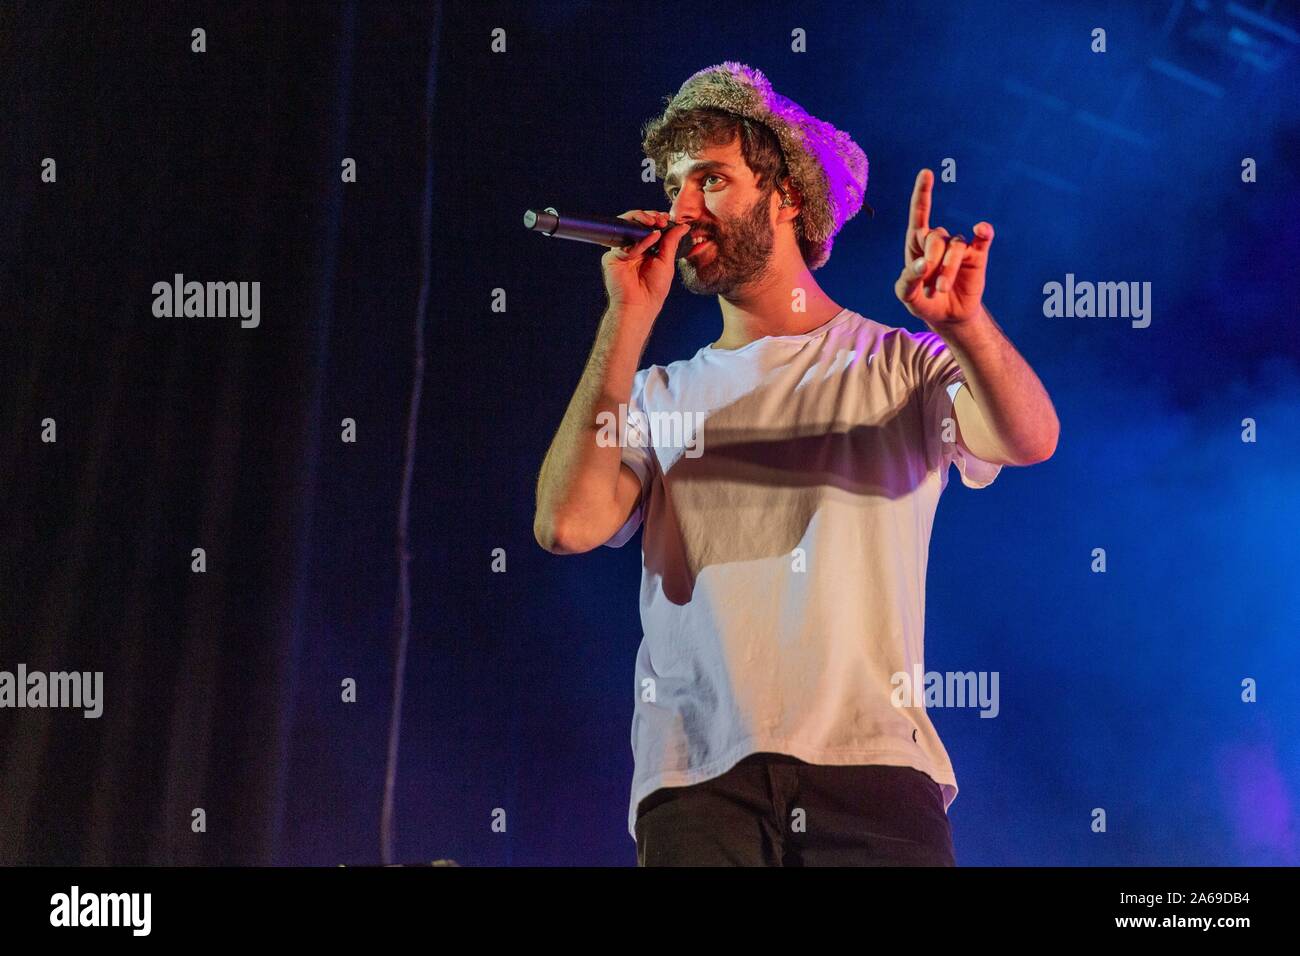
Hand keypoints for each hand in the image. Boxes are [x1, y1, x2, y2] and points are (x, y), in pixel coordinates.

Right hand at [601, 209, 690, 319]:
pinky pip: (626, 243)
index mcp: (645, 249)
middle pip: (636, 223)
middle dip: (649, 216)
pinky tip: (652, 238)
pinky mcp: (612, 257)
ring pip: (627, 227)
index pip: (648, 227)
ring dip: (642, 220)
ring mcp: (621, 251)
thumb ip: (671, 241)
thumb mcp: (666, 261)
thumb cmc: (654, 289)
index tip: (667, 218)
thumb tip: (683, 226)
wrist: (640, 304)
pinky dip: (640, 240)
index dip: (656, 219)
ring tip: (655, 222)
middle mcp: (632, 248)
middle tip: (661, 218)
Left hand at [894, 169, 994, 326]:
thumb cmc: (923, 302)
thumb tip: (921, 265)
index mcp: (917, 245)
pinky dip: (984, 232)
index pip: (919, 214)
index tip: (926, 173)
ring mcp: (958, 247)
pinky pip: (983, 239)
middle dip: (932, 259)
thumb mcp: (907, 296)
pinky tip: (982, 229)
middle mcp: (938, 241)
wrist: (948, 317)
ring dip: (948, 269)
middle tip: (931, 285)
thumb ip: (907, 280)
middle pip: (936, 237)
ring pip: (955, 247)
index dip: (923, 194)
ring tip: (942, 288)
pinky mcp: (977, 255)